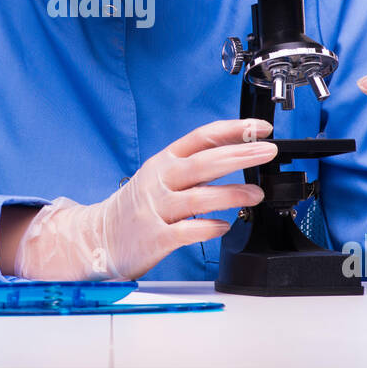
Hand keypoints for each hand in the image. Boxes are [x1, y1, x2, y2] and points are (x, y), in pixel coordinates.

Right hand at [14, 119, 276, 279]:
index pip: (201, 138)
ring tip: (256, 195)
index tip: (260, 129)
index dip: (232, 131)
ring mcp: (156, 209)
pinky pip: (186, 232)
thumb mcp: (160, 175)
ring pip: (197, 198)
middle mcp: (160, 181)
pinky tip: (225, 226)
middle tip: (267, 152)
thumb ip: (194, 166)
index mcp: (164, 162)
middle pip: (203, 164)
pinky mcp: (155, 238)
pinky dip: (207, 228)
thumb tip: (239, 153)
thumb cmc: (138, 206)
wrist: (99, 237)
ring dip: (230, 194)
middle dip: (239, 156)